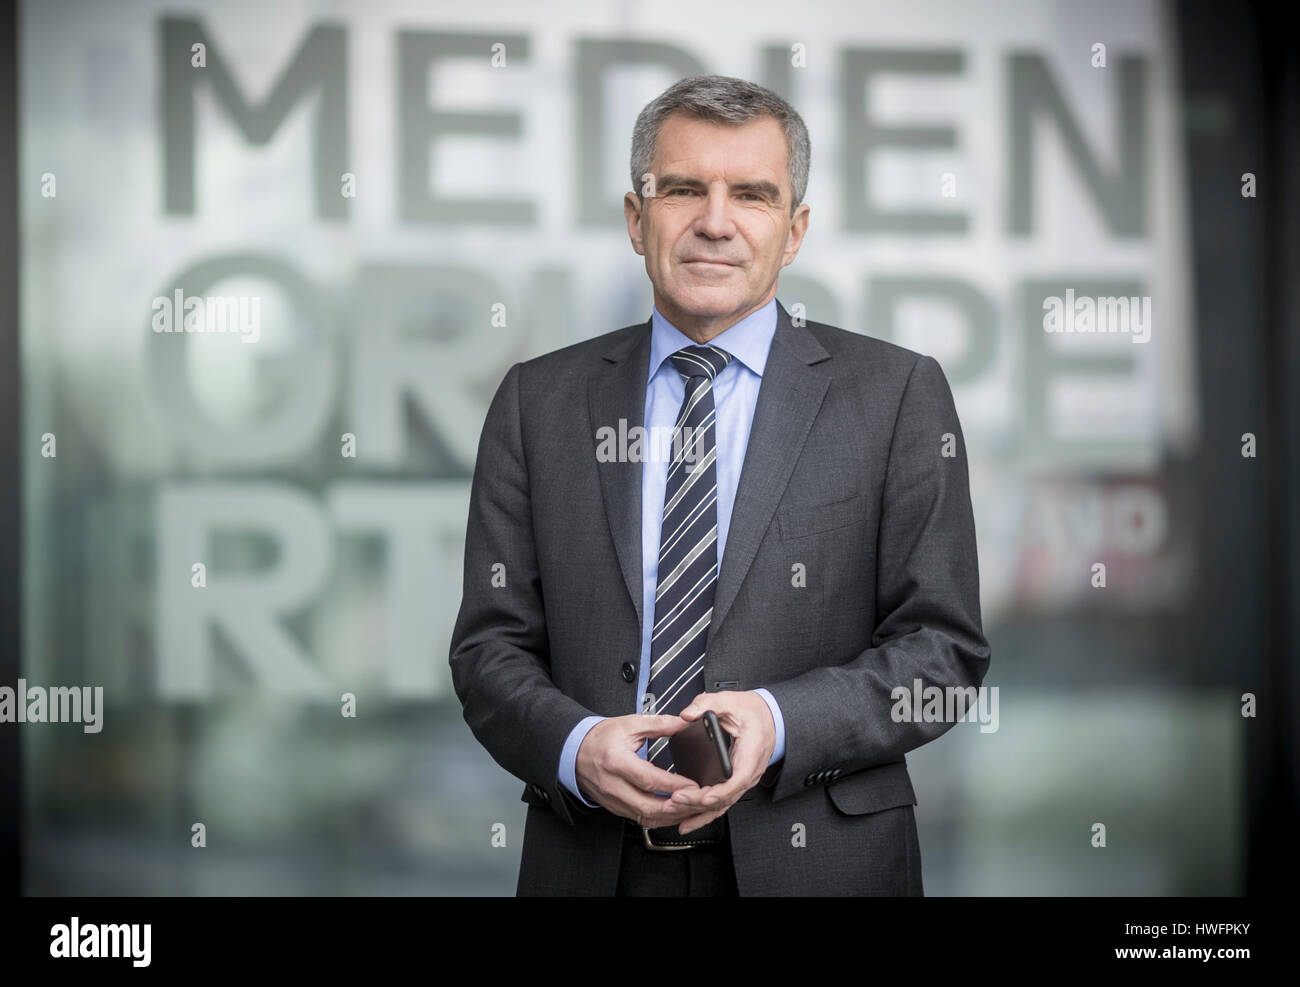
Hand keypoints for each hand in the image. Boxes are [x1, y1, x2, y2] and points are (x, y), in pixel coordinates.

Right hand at [574, 714, 713, 829]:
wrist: (574, 751)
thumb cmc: (600, 737)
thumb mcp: (629, 724)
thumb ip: (658, 724)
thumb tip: (682, 723)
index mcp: (616, 761)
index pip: (648, 779)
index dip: (673, 785)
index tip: (693, 786)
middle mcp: (613, 785)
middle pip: (648, 806)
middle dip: (677, 808)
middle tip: (698, 803)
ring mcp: (613, 799)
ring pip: (645, 817)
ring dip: (671, 817)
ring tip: (691, 810)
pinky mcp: (615, 808)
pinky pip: (640, 819)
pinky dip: (660, 819)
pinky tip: (674, 814)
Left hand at [666, 691, 775, 832]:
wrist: (768, 717)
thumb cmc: (751, 712)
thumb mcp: (728, 701)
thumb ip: (706, 704)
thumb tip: (686, 714)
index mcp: (750, 752)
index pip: (737, 779)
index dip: (720, 791)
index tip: (702, 797)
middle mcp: (749, 772)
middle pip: (726, 797)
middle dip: (700, 802)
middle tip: (676, 799)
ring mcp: (744, 780)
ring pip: (723, 805)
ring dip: (700, 812)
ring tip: (677, 814)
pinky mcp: (736, 783)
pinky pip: (722, 803)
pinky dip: (705, 814)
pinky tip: (688, 821)